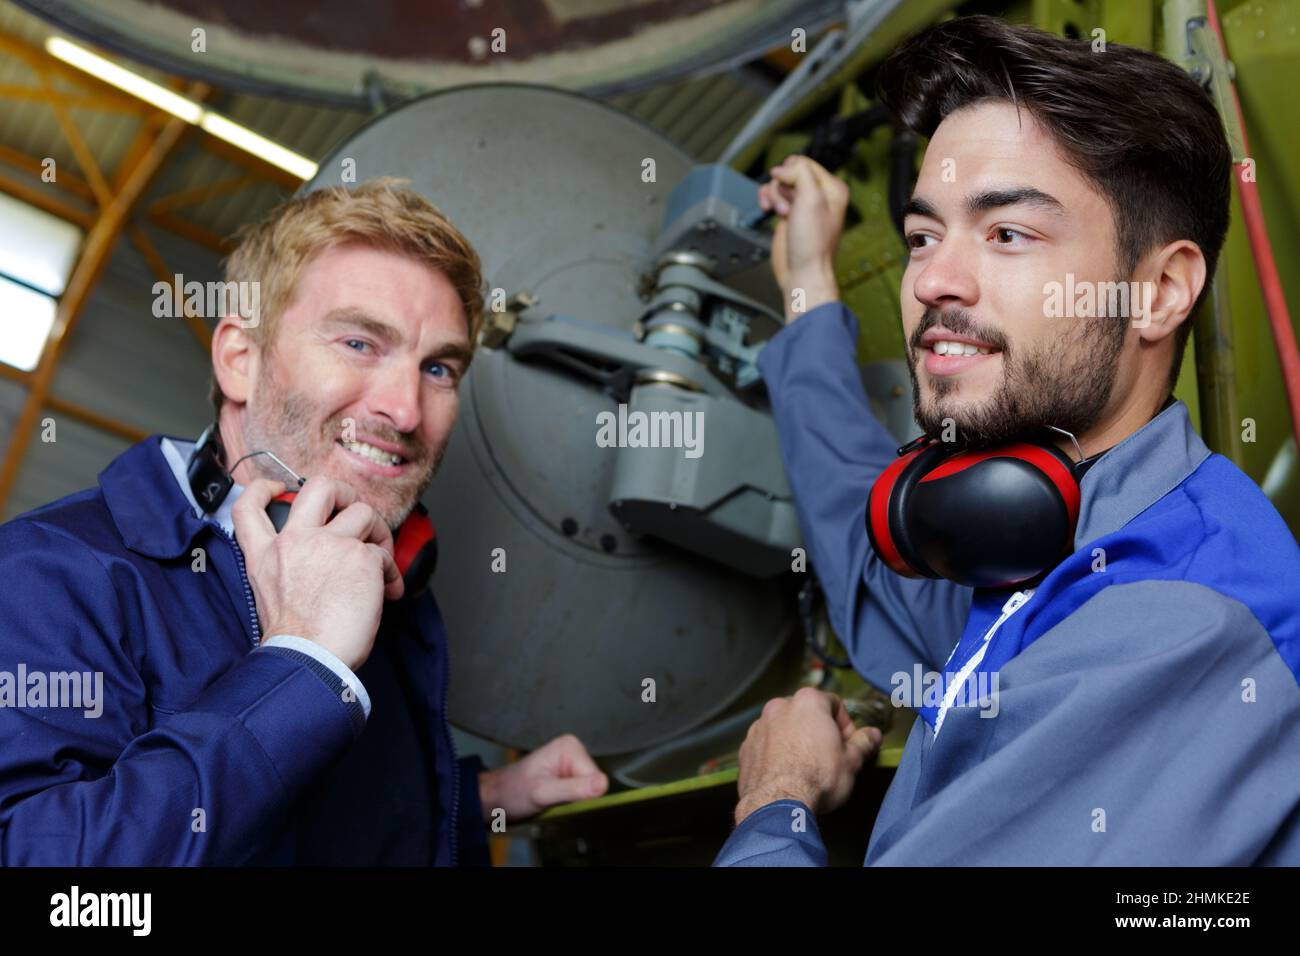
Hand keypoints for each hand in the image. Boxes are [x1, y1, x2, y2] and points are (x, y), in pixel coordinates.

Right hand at [233, 476, 402, 671]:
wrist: (309, 659)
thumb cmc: (297, 642)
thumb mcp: (271, 595)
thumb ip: (288, 567)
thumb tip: (319, 564)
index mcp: (266, 554)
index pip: (249, 505)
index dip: (263, 488)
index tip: (278, 488)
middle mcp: (295, 541)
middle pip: (319, 487)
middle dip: (344, 491)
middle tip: (354, 510)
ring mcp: (329, 544)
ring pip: (363, 512)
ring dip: (378, 533)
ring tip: (381, 560)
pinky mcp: (360, 557)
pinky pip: (384, 553)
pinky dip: (391, 571)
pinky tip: (388, 591)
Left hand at [479, 734, 607, 823]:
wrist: (496, 797)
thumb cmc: (514, 792)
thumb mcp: (543, 793)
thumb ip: (573, 789)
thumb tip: (604, 784)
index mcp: (571, 747)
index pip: (595, 778)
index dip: (582, 796)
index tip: (560, 801)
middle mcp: (575, 750)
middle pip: (593, 783)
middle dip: (578, 799)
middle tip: (554, 803)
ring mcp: (572, 762)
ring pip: (589, 790)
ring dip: (574, 802)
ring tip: (553, 802)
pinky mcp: (570, 773)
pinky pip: (582, 792)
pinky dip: (571, 802)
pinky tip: (556, 802)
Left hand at [733, 687, 880, 824]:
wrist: (778, 805)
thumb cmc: (818, 778)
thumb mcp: (851, 761)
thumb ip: (863, 743)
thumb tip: (874, 734)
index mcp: (808, 701)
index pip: (833, 703)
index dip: (845, 725)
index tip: (847, 745)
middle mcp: (779, 707)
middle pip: (806, 713)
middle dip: (818, 731)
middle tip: (829, 757)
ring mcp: (758, 726)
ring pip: (783, 728)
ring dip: (795, 741)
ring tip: (806, 768)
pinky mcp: (745, 748)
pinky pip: (766, 745)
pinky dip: (776, 754)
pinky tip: (786, 775)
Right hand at [756, 155, 849, 322]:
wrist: (802, 273)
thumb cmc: (812, 244)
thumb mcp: (811, 199)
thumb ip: (799, 173)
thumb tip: (781, 169)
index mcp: (832, 187)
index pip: (804, 162)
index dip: (791, 175)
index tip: (791, 192)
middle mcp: (818, 194)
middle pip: (788, 172)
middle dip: (782, 188)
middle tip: (788, 209)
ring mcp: (802, 204)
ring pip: (778, 183)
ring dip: (774, 196)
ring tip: (781, 214)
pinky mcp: (788, 213)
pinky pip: (772, 195)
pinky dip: (767, 199)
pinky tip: (768, 209)